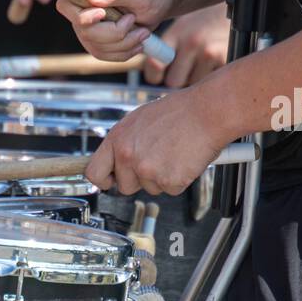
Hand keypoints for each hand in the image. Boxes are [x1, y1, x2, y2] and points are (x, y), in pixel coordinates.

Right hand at [57, 0, 173, 61]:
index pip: (66, 4)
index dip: (81, 16)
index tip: (102, 14)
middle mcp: (84, 6)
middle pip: (84, 31)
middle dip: (113, 33)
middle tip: (134, 21)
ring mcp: (88, 25)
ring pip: (95, 46)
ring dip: (123, 44)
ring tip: (142, 32)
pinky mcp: (96, 40)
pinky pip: (103, 55)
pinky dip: (123, 53)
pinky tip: (137, 42)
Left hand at [84, 85, 232, 196]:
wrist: (207, 111)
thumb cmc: (178, 112)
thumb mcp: (138, 121)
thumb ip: (123, 143)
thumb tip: (115, 159)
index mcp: (117, 139)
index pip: (94, 172)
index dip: (103, 180)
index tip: (110, 180)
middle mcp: (128, 156)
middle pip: (124, 186)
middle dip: (138, 178)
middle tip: (156, 159)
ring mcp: (148, 170)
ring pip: (149, 188)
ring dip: (161, 177)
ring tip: (172, 153)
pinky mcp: (168, 181)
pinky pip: (170, 190)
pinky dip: (179, 179)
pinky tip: (183, 160)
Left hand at [144, 4, 230, 87]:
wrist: (234, 11)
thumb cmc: (204, 22)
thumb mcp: (181, 27)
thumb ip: (165, 49)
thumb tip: (153, 74)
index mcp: (176, 33)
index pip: (154, 65)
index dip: (154, 76)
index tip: (158, 77)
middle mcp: (191, 43)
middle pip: (173, 82)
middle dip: (177, 81)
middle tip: (185, 70)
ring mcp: (209, 53)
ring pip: (192, 86)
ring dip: (195, 81)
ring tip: (202, 64)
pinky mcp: (225, 60)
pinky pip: (209, 83)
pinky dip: (210, 78)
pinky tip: (213, 64)